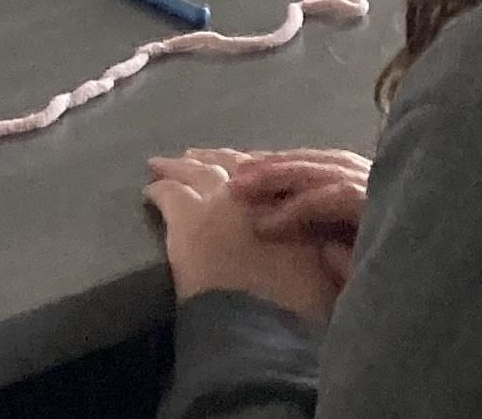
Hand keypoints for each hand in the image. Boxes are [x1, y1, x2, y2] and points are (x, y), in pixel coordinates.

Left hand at [147, 152, 347, 323]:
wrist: (263, 327)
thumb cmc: (304, 309)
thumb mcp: (332, 274)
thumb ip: (328, 251)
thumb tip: (330, 245)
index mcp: (292, 204)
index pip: (274, 175)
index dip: (258, 170)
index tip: (247, 167)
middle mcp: (256, 193)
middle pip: (232, 166)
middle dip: (216, 159)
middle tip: (198, 155)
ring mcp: (218, 201)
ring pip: (195, 171)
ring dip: (182, 166)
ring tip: (166, 164)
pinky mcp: (186, 219)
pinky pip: (167, 193)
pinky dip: (159, 189)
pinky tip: (149, 190)